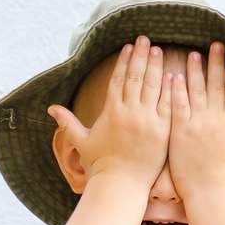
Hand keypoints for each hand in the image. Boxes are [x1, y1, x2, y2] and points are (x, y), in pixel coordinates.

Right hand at [47, 36, 170, 189]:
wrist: (121, 185)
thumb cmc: (101, 165)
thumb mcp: (81, 141)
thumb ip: (68, 122)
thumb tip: (50, 109)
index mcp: (111, 112)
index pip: (119, 80)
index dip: (124, 61)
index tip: (129, 47)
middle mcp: (129, 112)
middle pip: (136, 77)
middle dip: (141, 56)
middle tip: (146, 39)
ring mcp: (147, 121)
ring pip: (153, 87)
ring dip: (156, 66)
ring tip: (159, 51)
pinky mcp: (162, 131)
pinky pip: (168, 105)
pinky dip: (170, 89)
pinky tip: (173, 75)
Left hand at [168, 41, 224, 198]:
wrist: (209, 193)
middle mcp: (214, 120)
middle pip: (216, 84)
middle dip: (216, 63)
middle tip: (215, 44)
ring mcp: (196, 124)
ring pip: (196, 90)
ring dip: (194, 70)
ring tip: (193, 53)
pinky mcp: (180, 130)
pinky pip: (177, 104)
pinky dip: (176, 89)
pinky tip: (173, 74)